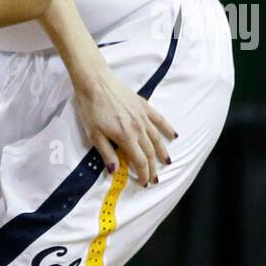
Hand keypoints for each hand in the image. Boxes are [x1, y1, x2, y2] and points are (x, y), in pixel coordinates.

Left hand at [74, 69, 177, 186]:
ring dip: (162, 152)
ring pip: (157, 139)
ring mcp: (143, 116)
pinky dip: (167, 129)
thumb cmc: (91, 108)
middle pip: (150, 152)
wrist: (95, 82)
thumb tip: (116, 171)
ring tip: (167, 163)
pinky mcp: (144, 106)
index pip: (139, 161)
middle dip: (152, 168)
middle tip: (154, 179)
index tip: (144, 183)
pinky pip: (160, 120)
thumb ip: (106, 153)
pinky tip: (174, 136)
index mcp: (126, 137)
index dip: (143, 174)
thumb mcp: (94, 134)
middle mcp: (138, 128)